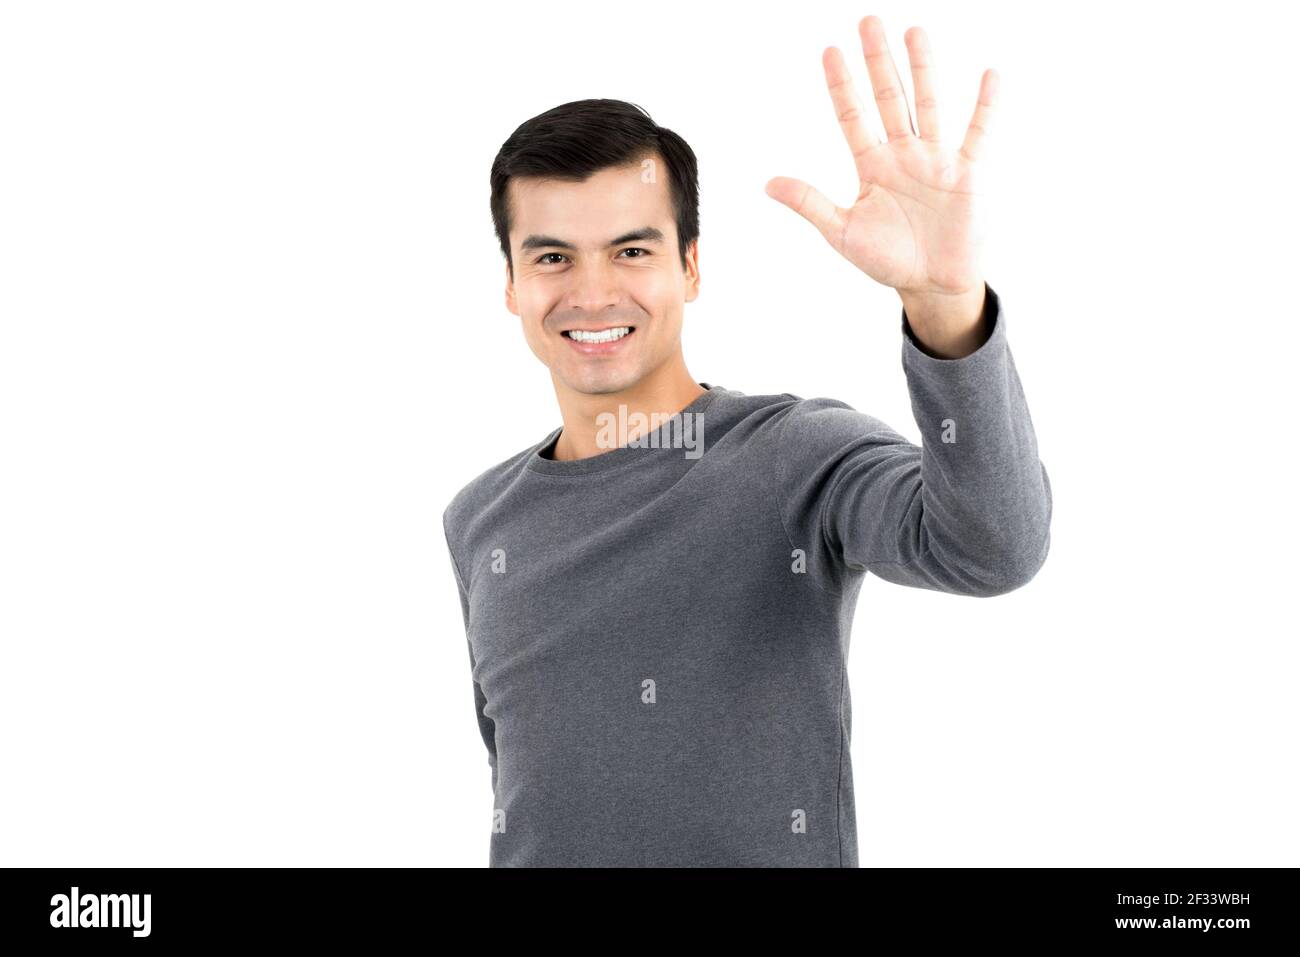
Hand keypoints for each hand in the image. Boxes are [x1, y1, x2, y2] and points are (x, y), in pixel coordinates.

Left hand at [765, 16, 995, 300]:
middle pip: (889, 99)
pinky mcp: (966, 174)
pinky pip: (977, 134)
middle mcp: (903, 155)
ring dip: (921, 70)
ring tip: (913, 33)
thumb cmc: (888, 260)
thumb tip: (768, 183)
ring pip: (927, 106)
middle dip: (878, 63)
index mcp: (872, 167)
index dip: (842, 87)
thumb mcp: (842, 232)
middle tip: (868, 22)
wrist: (931, 285)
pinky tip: (989, 76)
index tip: (830, 51)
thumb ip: (810, 203)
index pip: (853, 117)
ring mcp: (935, 161)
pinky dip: (985, 107)